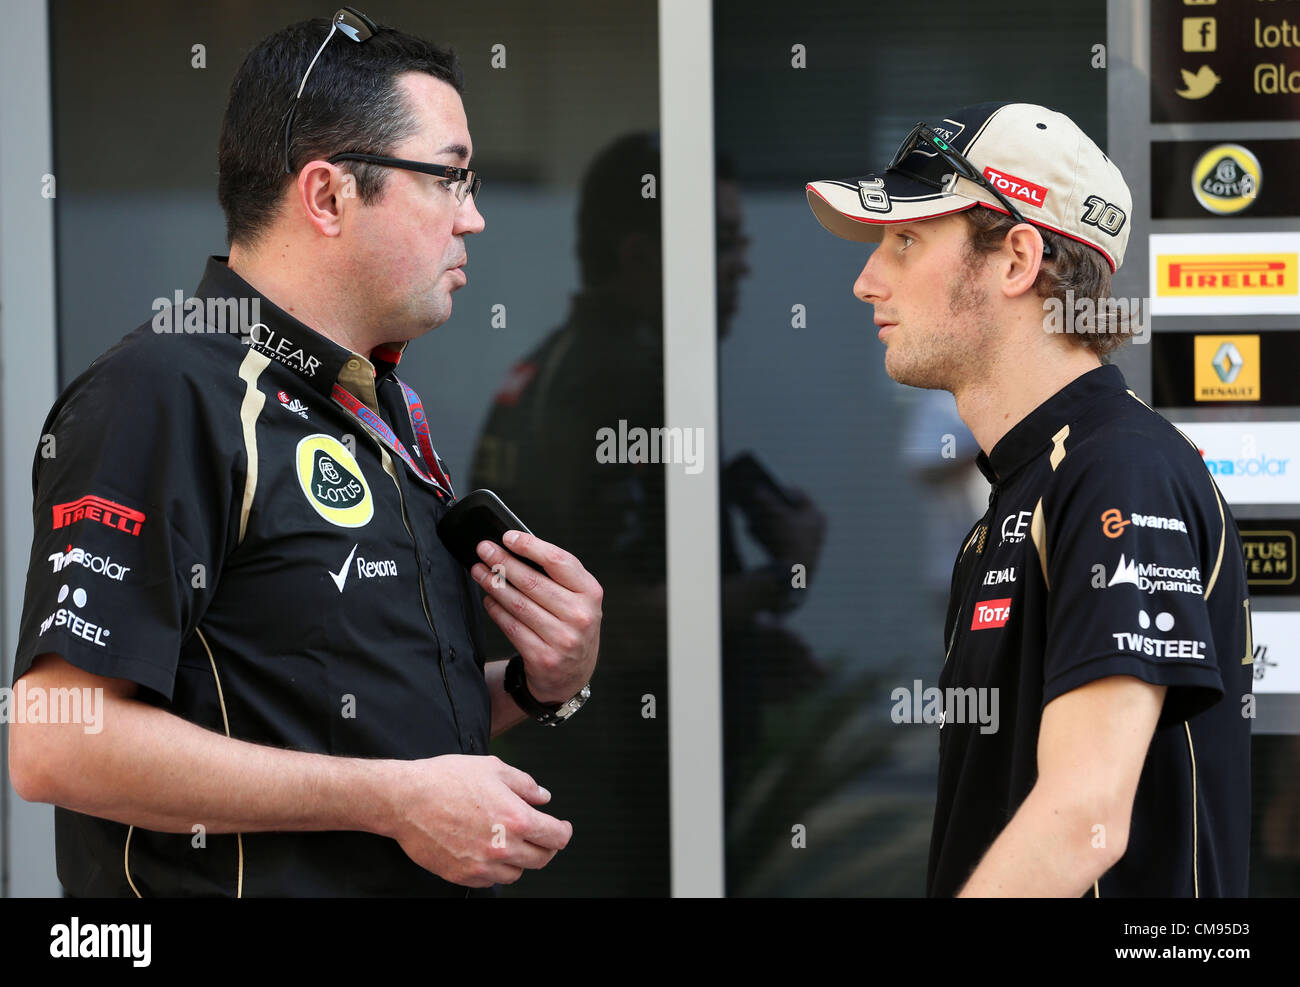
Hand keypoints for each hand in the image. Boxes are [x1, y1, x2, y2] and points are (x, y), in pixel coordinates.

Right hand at [388, 754, 571, 886]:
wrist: (406, 799)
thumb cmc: (445, 780)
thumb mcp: (493, 768)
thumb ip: (525, 784)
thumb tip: (543, 796)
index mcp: (515, 818)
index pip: (556, 837)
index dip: (564, 832)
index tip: (562, 829)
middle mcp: (503, 847)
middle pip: (541, 859)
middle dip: (546, 847)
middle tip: (540, 835)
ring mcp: (482, 865)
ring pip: (517, 874)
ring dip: (520, 859)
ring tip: (509, 841)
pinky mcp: (463, 875)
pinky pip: (491, 880)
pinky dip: (495, 869)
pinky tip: (487, 850)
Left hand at [471, 531, 602, 701]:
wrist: (573, 674)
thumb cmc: (571, 624)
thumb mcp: (578, 598)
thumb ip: (556, 576)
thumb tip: (514, 548)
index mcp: (591, 593)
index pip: (559, 561)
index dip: (530, 546)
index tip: (507, 536)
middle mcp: (581, 616)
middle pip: (533, 582)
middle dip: (503, 562)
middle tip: (483, 549)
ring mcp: (563, 639)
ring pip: (518, 604)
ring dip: (493, 584)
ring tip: (479, 571)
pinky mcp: (543, 658)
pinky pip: (512, 627)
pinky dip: (496, 610)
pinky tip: (487, 599)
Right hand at [746, 485, 826, 574]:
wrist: (793, 574)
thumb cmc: (789, 541)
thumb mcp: (776, 516)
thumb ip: (767, 500)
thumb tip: (758, 490)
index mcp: (816, 516)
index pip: (799, 495)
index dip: (781, 490)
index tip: (767, 489)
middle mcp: (814, 529)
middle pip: (790, 511)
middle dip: (770, 508)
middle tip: (757, 503)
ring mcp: (806, 544)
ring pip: (783, 526)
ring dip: (766, 522)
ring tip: (752, 518)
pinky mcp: (796, 556)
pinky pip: (780, 540)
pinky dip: (767, 535)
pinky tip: (753, 532)